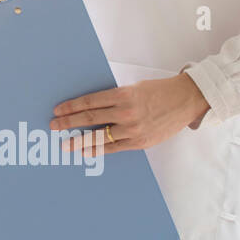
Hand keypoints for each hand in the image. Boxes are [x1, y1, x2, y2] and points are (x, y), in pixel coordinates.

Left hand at [49, 72, 210, 155]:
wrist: (185, 100)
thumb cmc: (159, 91)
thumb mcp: (134, 88)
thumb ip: (114, 98)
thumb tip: (91, 107)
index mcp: (122, 95)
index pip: (89, 102)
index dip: (71, 107)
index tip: (57, 110)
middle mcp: (126, 112)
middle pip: (90, 118)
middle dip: (69, 122)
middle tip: (54, 125)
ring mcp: (133, 129)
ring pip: (100, 135)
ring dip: (80, 140)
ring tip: (66, 143)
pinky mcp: (140, 142)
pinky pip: (114, 147)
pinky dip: (98, 149)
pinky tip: (86, 150)